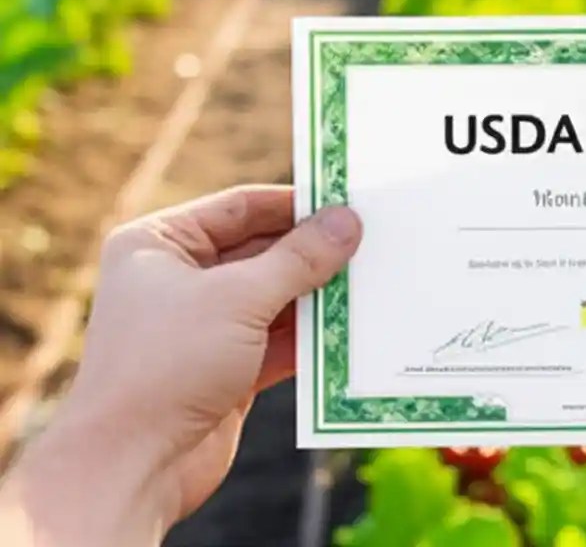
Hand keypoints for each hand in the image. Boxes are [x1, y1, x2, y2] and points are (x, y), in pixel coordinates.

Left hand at [0, 186, 360, 545]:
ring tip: (373, 285)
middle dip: (315, 253)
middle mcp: (178, 280)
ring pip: (276, 299)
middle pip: (263, 252)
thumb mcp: (240, 298)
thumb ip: (300, 258)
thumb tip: (348, 221)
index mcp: (159, 244)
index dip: (296, 204)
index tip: (350, 201)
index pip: (241, 208)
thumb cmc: (168, 364)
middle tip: (373, 243)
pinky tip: (352, 330)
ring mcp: (203, 327)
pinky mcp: (226, 369)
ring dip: (319, 297)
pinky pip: (278, 341)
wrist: (132, 465)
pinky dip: (312, 338)